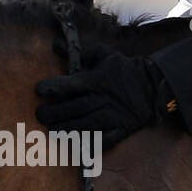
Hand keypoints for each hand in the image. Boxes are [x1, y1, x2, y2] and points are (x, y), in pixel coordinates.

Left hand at [35, 48, 172, 149]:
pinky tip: (77, 145)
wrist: (152, 87)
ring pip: (85, 125)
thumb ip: (81, 50)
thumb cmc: (124, 70)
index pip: (72, 84)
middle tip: (40, 114)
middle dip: (55, 112)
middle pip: (75, 107)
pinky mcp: (120, 130)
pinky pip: (104, 140)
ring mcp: (112, 116)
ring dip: (67, 129)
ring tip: (52, 130)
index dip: (54, 87)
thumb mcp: (104, 54)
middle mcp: (103, 99)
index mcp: (98, 80)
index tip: (39, 90)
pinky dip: (91, 144)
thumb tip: (55, 44)